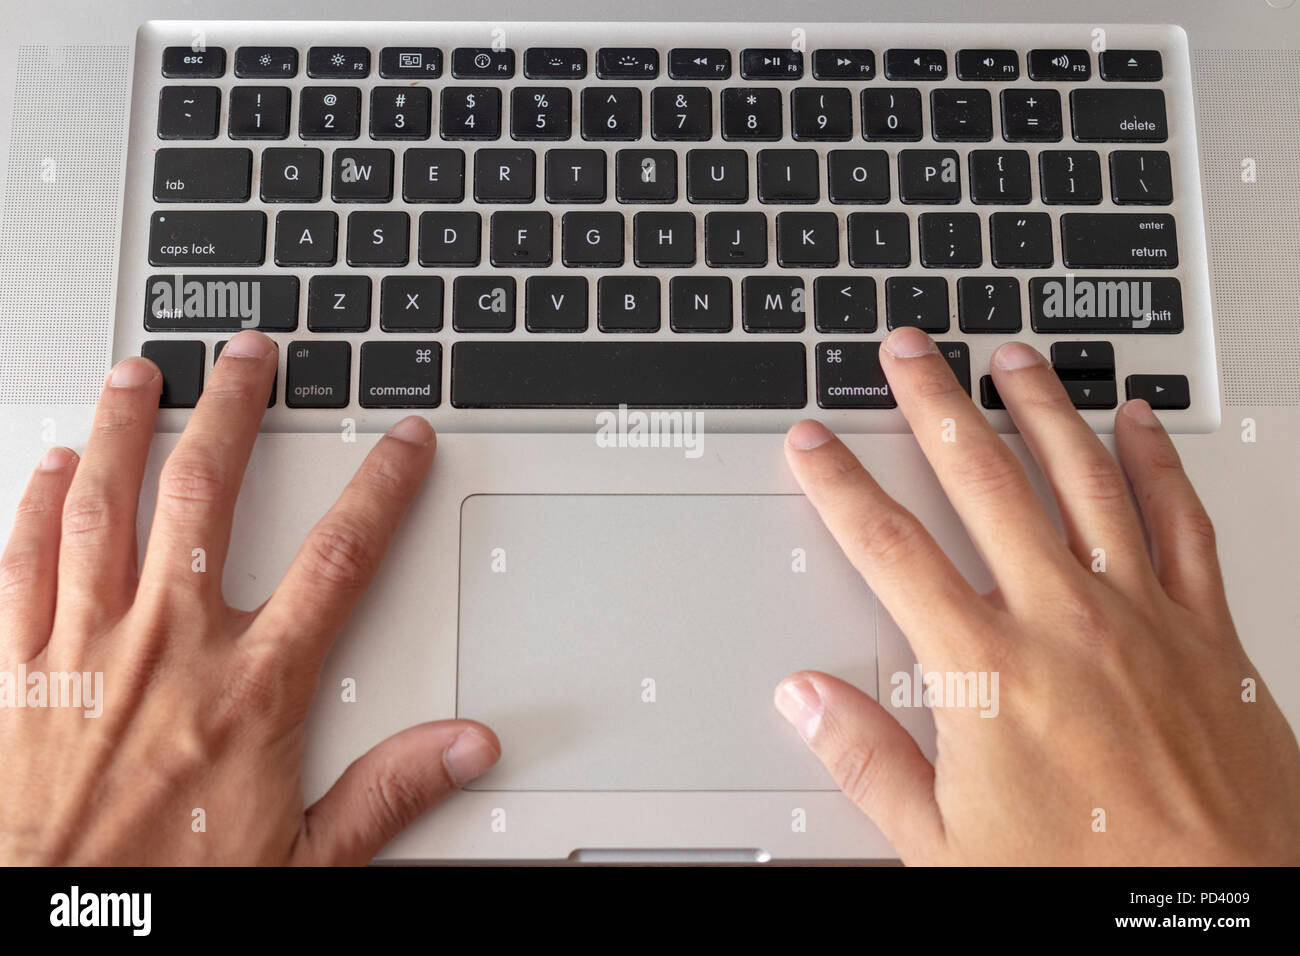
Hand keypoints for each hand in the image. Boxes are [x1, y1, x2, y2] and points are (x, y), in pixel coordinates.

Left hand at [0, 330, 497, 863]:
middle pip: (205, 498)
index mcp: (253, 689)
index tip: (400, 442)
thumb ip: (390, 792)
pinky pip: (21, 565)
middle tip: (247, 359)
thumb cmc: (172, 893)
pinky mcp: (16, 670)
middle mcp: (169, 649)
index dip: (380, 488)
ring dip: (124, 432)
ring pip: (104, 510)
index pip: (338, 559)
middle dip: (232, 415)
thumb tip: (467, 747)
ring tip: (140, 376)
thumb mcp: (307, 860)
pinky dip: (35, 506)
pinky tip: (51, 466)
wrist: (53, 933)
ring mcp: (86, 650)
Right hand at [775, 326, 1299, 864]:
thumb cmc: (1084, 886)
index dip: (841, 484)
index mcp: (987, 669)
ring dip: (1040, 407)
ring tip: (1012, 357)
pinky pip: (1180, 522)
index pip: (889, 547)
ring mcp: (1140, 618)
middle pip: (981, 481)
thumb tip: (806, 698)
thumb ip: (869, 760)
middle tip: (909, 350)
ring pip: (1081, 478)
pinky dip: (1156, 463)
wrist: (1219, 916)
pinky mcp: (1209, 633)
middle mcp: (1062, 621)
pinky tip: (1137, 421)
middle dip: (934, 403)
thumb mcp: (943, 845)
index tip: (815, 442)